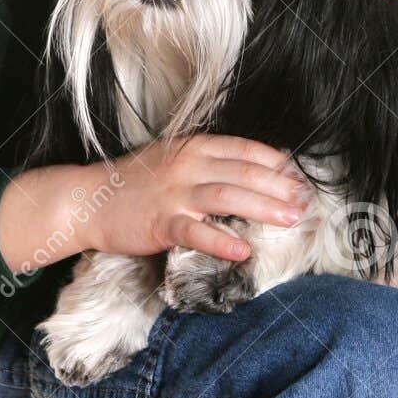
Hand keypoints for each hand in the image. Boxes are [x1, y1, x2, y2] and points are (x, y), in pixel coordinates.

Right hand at [84, 134, 314, 262]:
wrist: (91, 199)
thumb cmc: (137, 183)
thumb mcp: (175, 160)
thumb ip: (209, 163)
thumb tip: (252, 174)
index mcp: (194, 146)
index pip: (245, 150)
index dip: (277, 164)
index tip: (300, 179)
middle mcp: (188, 164)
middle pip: (244, 172)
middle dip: (280, 188)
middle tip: (305, 203)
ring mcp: (175, 193)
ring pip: (228, 196)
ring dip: (264, 208)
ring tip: (290, 220)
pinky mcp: (162, 222)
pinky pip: (197, 231)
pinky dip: (222, 241)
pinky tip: (243, 251)